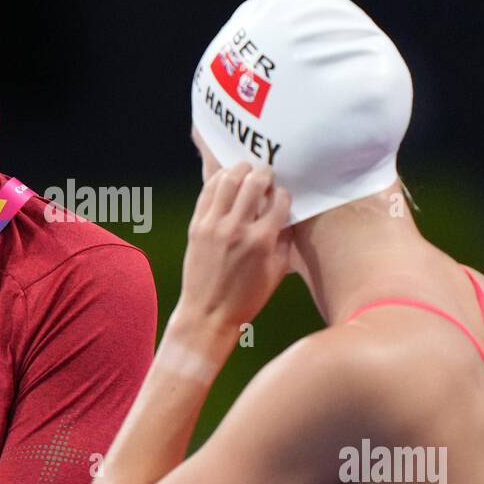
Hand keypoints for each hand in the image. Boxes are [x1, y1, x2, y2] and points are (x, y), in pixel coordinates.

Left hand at [177, 161, 291, 332]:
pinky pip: (207, 192)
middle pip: (255, 182)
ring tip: (246, 169)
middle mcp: (237, 229)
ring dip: (240, 169)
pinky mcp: (196, 226)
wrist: (208, 314)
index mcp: (262, 241)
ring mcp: (213, 226)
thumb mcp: (276, 272)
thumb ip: (284, 240)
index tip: (282, 195)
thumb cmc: (247, 298)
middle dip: (265, 172)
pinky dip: (218, 179)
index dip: (284, 194)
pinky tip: (226, 179)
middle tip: (267, 172)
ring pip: (228, 180)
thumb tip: (287, 214)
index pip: (280, 200)